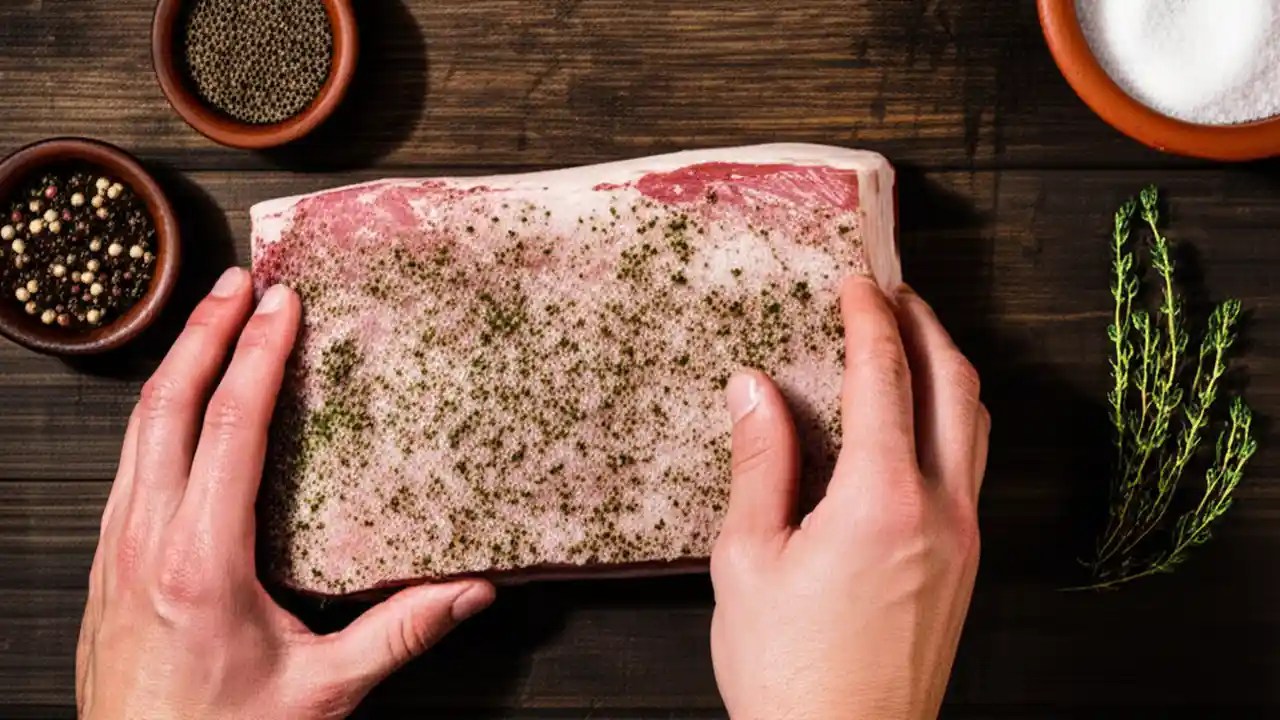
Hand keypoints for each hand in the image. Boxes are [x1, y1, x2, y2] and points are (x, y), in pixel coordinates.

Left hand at [76, 267, 494, 719]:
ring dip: (177, 366)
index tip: (281, 306)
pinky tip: (183, 409)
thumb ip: (400, 632)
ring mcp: (115, 549)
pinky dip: (159, 415)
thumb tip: (469, 590)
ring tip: (211, 322)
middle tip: (238, 282)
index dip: (258, 355)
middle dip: (203, 331)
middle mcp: (145, 540)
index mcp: (199, 559)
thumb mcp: (322, 689)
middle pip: (166, 404)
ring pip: (138, 430)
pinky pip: (130, 464)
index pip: (229, 424)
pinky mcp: (108, 564)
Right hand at [710, 277, 988, 719]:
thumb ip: (759, 463)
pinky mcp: (965, 567)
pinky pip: (971, 467)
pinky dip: (950, 419)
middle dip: (924, 325)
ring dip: (946, 369)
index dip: (869, 317)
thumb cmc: (788, 671)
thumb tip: (753, 388)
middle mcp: (939, 511)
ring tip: (909, 343)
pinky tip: (915, 424)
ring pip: (974, 424)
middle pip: (953, 385)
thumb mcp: (747, 559)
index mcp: (880, 500)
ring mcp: (963, 540)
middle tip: (890, 293)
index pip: (885, 375)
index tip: (854, 283)